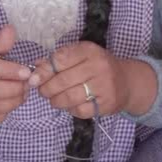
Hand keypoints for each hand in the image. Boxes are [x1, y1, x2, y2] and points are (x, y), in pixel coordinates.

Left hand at [28, 41, 157, 118]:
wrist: (126, 81)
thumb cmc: (98, 66)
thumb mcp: (80, 56)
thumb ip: (58, 60)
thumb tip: (35, 67)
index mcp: (89, 50)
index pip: (60, 60)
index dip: (44, 71)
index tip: (34, 79)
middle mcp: (98, 66)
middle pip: (62, 81)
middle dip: (47, 89)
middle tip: (43, 91)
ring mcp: (104, 86)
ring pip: (69, 98)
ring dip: (56, 101)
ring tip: (54, 100)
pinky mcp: (107, 104)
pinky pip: (80, 110)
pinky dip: (70, 110)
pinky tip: (71, 105)